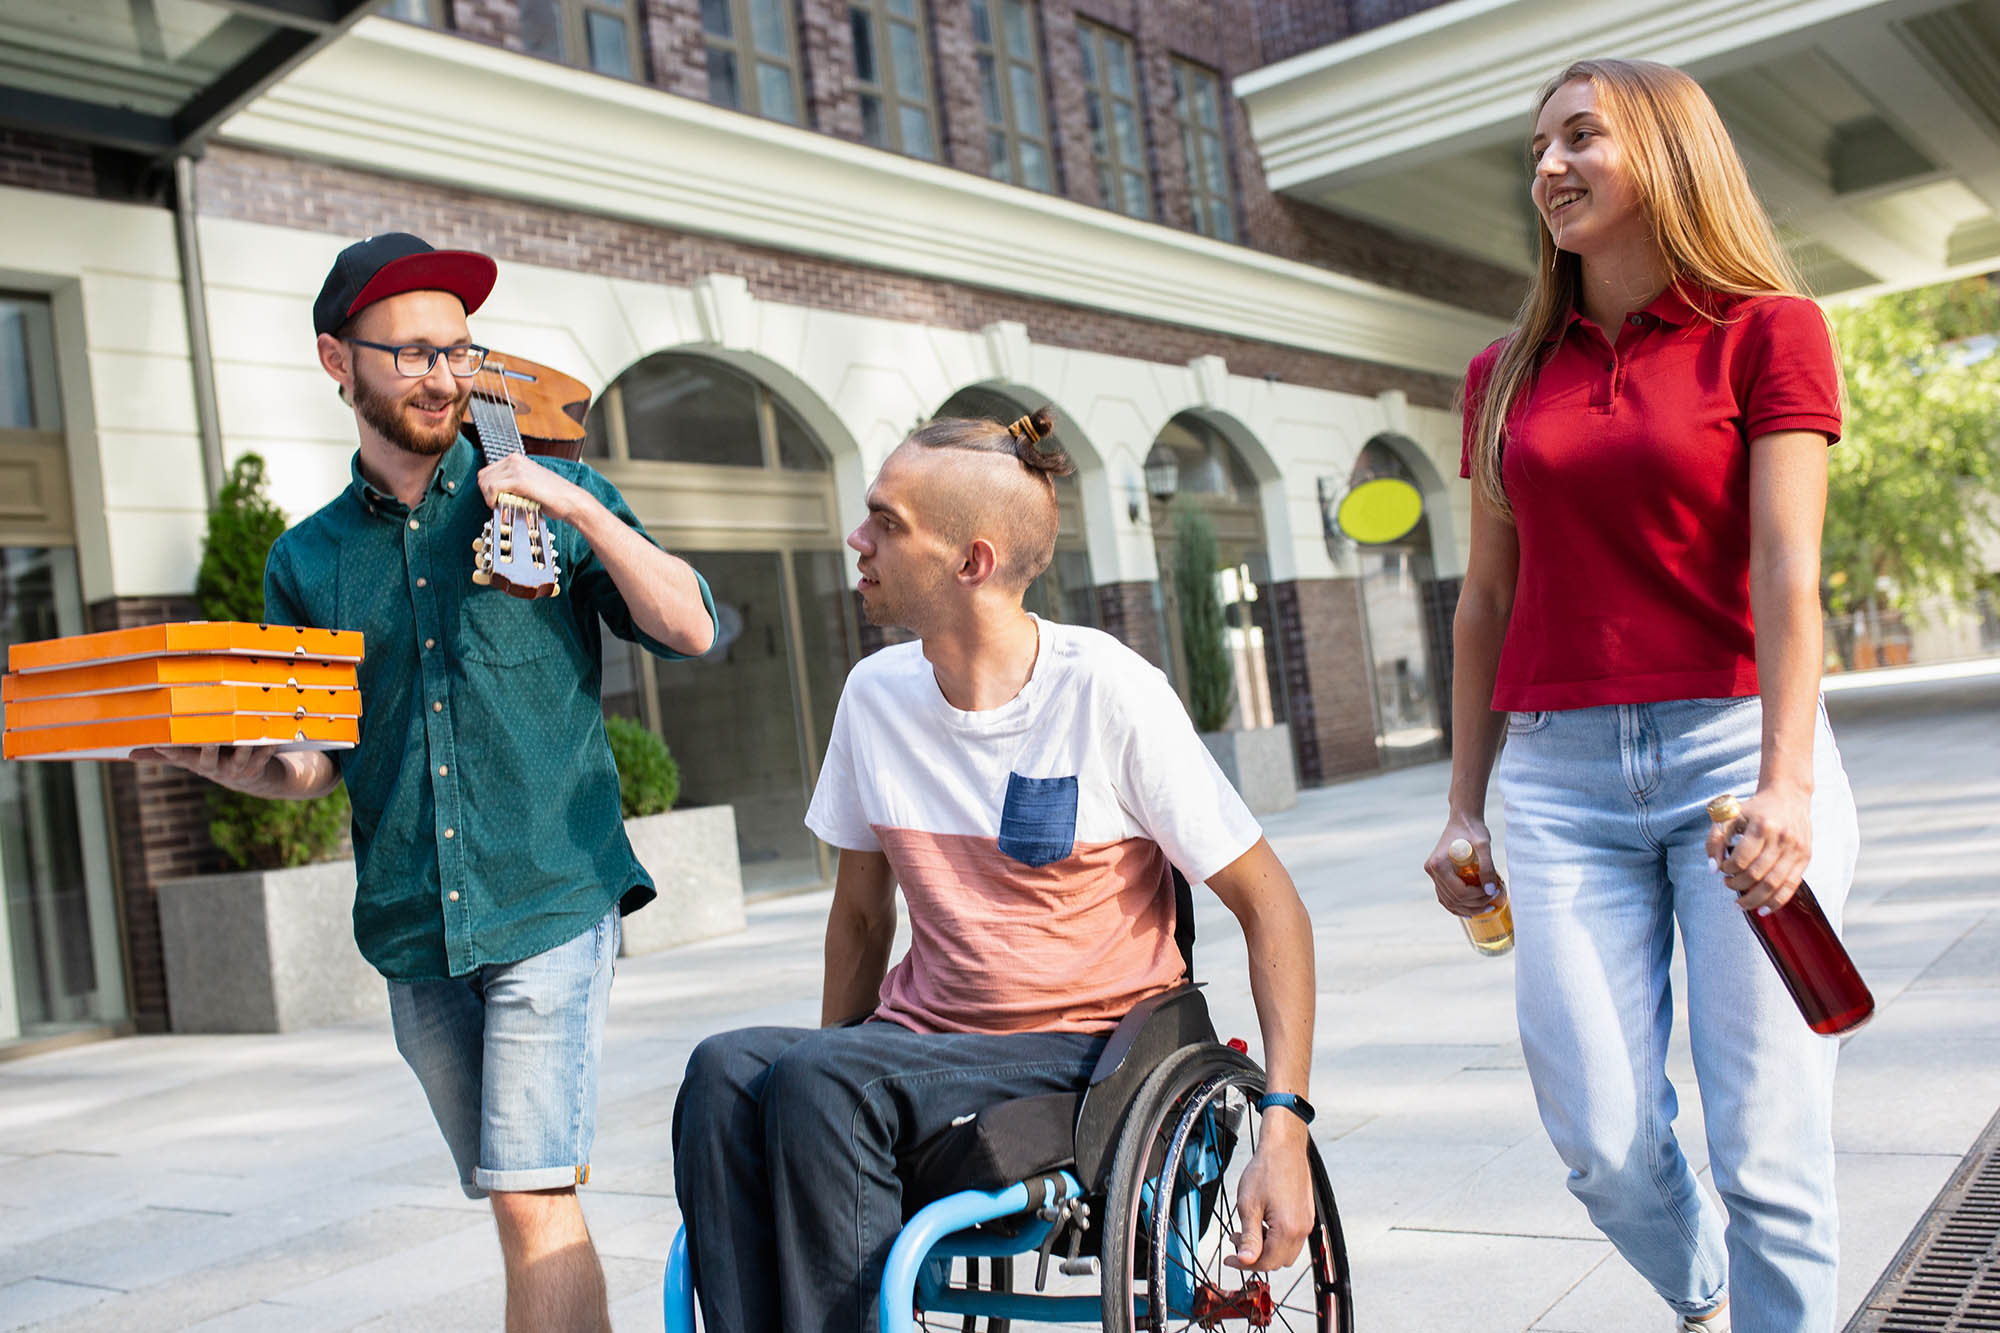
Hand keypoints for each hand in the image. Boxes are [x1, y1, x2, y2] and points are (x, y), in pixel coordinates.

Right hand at [133, 743, 283, 796]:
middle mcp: (215, 768)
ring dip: (242, 742)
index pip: (179, 757)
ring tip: (243, 727)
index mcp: (196, 763)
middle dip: (205, 745)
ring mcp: (237, 768)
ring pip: (240, 755)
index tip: (159, 742)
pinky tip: (271, 732)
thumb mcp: (189, 761)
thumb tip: (130, 754)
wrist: (256, 781)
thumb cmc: (216, 764)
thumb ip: (164, 756)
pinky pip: (264, 754)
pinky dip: (268, 744)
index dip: (169, 751)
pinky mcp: (258, 767)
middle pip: (208, 756)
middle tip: (204, 734)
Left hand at [476, 453, 593, 525]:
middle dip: (486, 493)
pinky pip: (493, 488)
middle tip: (497, 505)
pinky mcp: (519, 480)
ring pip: (485, 482)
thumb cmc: (552, 496)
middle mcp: (514, 460)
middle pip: (483, 476)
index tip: (495, 500)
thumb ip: (512, 483)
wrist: (570, 500)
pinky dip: (492, 500)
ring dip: (489, 498)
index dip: (487, 488)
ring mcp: (516, 468)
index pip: (487, 471)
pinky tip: (500, 506)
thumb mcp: (528, 483)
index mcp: (516, 459)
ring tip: (501, 506)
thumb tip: (495, 492)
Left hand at [1227, 1116, 1313, 1269]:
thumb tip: (1245, 1260)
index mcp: (1287, 1229)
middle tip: (1237, 1240)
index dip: (1245, 1264)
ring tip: (1249, 1229)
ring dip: (1266, 1248)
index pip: (1266, 1262)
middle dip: (1256, 1257)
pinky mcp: (1306, 1214)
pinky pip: (1293, 1238)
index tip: (1230, 1259)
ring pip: (1286, 1251)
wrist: (1284, 1147)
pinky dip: (1276, 1238)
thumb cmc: (1266, 1170)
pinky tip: (1262, 1222)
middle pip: (1278, 1261)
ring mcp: (1306, 1222)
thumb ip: (1249, 1237)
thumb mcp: (1248, 1205)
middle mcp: (1302, 1229)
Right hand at [1423, 815, 1502, 917]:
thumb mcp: (1483, 846)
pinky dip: (1457, 905)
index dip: (1477, 897)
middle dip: (1474, 904)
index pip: (1458, 891)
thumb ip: (1487, 868)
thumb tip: (1491, 891)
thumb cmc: (1473, 830)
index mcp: (1438, 864)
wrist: (1463, 819)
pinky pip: (1445, 896)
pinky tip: (1470, 910)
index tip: (1492, 891)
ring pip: (1448, 901)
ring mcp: (1432, 873)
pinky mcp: (1437, 874)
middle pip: (1453, 899)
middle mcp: (1431, 870)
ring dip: (1466, 908)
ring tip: (1485, 907)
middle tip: (1492, 901)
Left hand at [1706, 784, 1812, 912]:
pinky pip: (1791, 886)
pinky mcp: (1805, 857)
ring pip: (1774, 884)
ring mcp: (1796, 849)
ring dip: (1754, 899)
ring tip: (1741, 904)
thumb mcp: (1729, 816)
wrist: (1788, 796)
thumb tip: (1712, 870)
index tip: (1723, 870)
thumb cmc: (1754, 809)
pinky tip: (1763, 910)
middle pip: (1757, 874)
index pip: (1742, 859)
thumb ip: (1715, 841)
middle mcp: (1782, 838)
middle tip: (1728, 885)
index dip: (1728, 870)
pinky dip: (1776, 901)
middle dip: (1738, 886)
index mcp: (1762, 826)